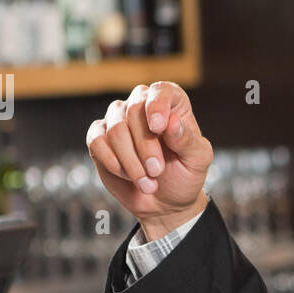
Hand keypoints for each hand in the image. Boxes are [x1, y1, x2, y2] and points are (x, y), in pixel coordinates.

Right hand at [86, 81, 212, 238]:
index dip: (157, 106)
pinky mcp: (99, 137)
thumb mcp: (197, 160)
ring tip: (147, 182)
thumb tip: (171, 121)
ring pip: (115, 129)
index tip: (158, 127)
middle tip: (157, 171)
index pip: (161, 91)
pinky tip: (127, 176)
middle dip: (145, 146)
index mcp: (171, 104)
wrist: (165, 202)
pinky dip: (112, 162)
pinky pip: (96, 141)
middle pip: (133, 111)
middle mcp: (142, 105)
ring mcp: (118, 119)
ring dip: (130, 160)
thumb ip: (187, 140)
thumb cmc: (184, 175)